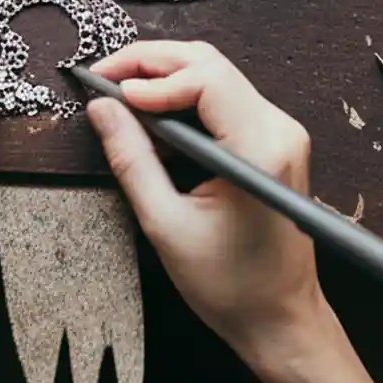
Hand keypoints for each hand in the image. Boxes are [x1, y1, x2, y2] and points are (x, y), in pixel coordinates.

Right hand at [85, 41, 324, 364]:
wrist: (281, 318)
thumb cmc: (231, 285)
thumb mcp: (165, 224)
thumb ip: (131, 158)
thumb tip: (101, 109)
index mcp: (260, 149)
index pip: (204, 78)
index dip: (150, 76)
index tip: (107, 91)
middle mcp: (279, 130)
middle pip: (210, 64)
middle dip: (152, 63)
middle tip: (103, 76)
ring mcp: (281, 133)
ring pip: (216, 76)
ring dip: (165, 77)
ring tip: (119, 93)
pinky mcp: (274, 141)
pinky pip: (225, 100)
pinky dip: (183, 97)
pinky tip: (150, 113)